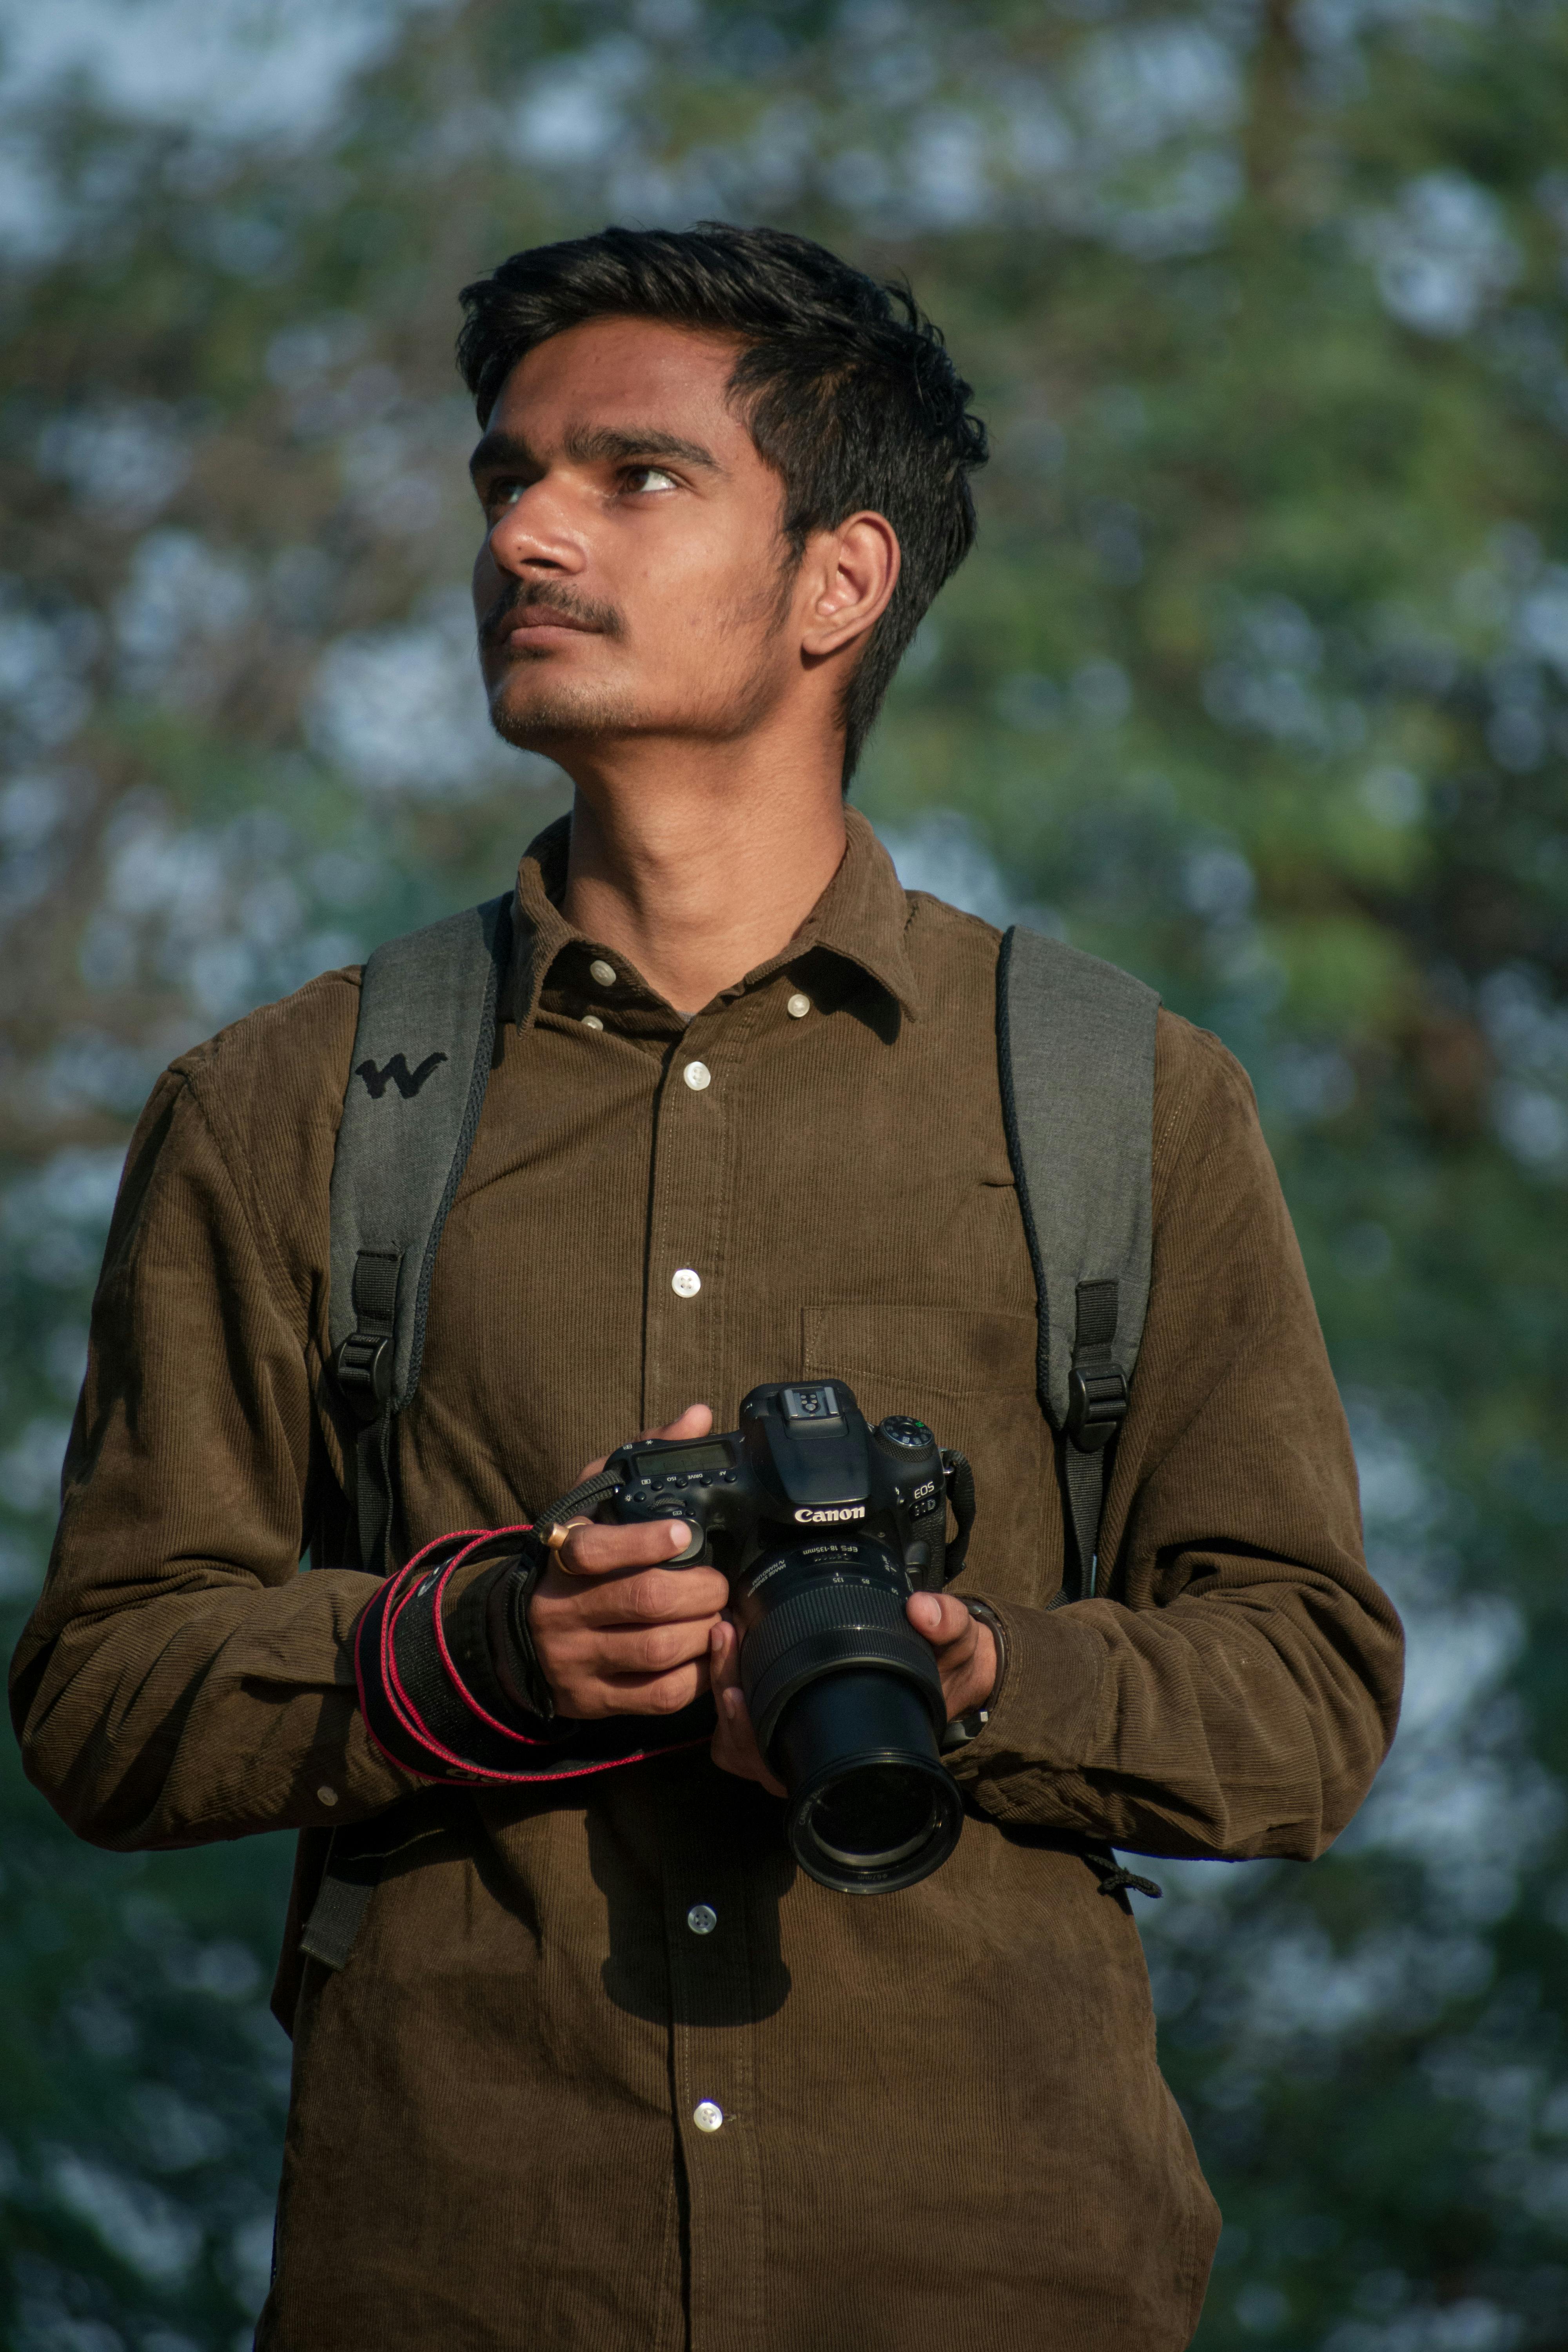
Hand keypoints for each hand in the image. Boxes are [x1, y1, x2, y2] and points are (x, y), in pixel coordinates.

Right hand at [529, 1406, 728, 1719]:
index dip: (644, 1542)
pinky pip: (658, 1696)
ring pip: (658, 1650)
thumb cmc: (574, 1557)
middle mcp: (561, 1610)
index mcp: (559, 1555)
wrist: (519, 1637)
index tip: (682, 1534)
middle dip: (701, 1590)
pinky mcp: (592, 1700)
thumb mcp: (595, 1500)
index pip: (595, 1548)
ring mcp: (576, 1660)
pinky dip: (697, 1674)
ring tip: (720, 1614)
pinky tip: (709, 1652)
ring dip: (705, 1630)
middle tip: (720, 1582)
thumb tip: (697, 1416)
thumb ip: (643, 1457)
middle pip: (645, 1602)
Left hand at [705, 1589, 997, 1796]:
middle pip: (739, 1745)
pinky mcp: (782, 1705)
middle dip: (724, 1690)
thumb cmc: (946, 1669)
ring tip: (726, 1632)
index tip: (735, 1692)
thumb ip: (947, 1625)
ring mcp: (790, 1733)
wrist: (949, 1667)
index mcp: (840, 1757)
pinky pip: (739, 1706)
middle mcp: (809, 1754)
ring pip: (730, 1730)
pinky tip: (733, 1636)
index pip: (774, 1765)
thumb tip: (923, 1610)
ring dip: (721, 1682)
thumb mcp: (959, 1646)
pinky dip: (729, 1675)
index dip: (745, 1735)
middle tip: (727, 1635)